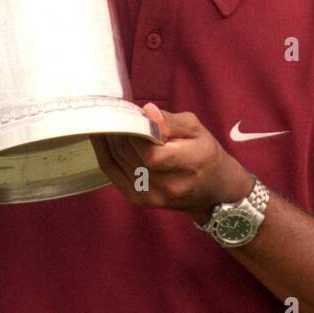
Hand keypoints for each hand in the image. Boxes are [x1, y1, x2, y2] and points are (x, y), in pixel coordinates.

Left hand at [91, 104, 253, 222]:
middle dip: (119, 132)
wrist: (212, 189)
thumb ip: (170, 121)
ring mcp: (152, 196)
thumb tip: (147, 112)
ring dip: (109, 142)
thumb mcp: (197, 129)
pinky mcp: (140, 200)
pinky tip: (101, 140)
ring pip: (118, 164)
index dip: (133, 131)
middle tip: (113, 113)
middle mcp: (168, 186)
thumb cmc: (205, 154)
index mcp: (189, 164)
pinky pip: (114, 175)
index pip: (149, 151)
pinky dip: (105, 155)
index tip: (126, 112)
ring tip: (107, 122)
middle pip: (130, 156)